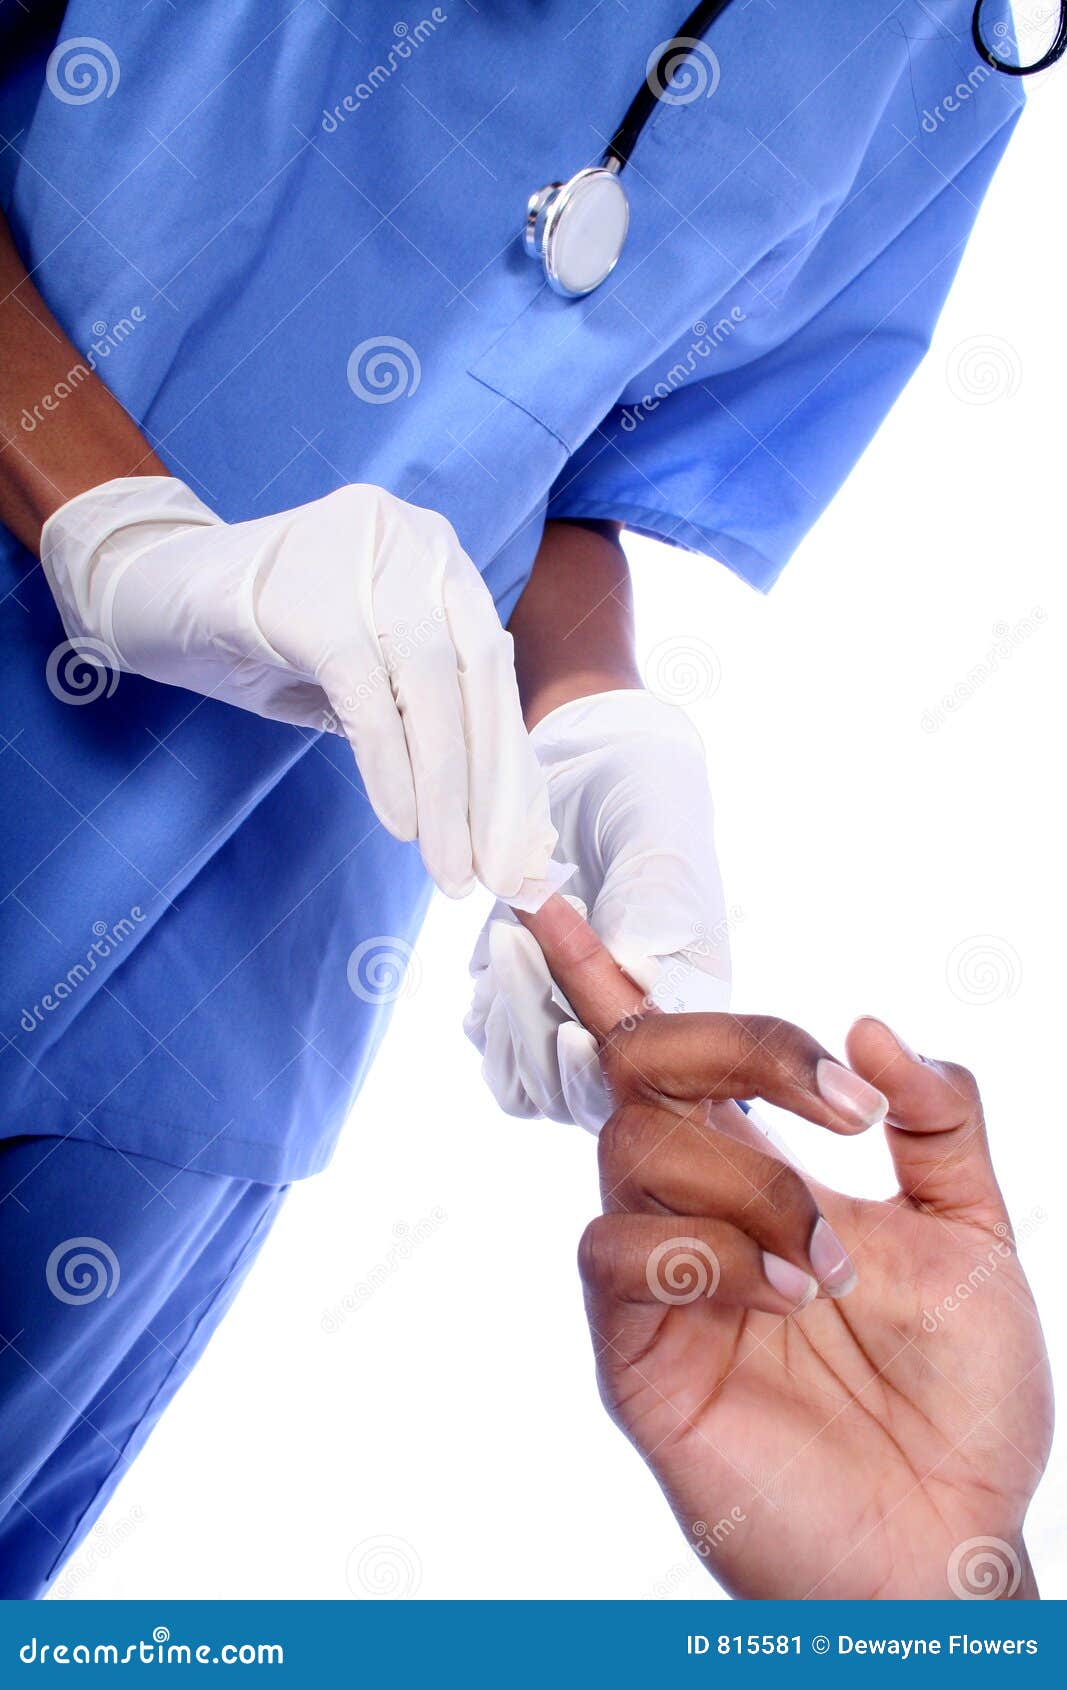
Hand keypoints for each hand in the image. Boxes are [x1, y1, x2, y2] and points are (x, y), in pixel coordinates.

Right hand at [40, 477, 554, 897]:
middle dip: (492, 789)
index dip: (512, 767)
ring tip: (449, 868)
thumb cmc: (264, 641)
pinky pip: (366, 694)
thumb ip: (430, 725)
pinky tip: (400, 825)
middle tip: (495, 875)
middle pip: (477, 679)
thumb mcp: (365, 678)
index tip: (523, 849)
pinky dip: (389, 767)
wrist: (147, 590)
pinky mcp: (305, 594)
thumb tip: (499, 823)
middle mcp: (416, 542)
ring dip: (446, 794)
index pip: (493, 673)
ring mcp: (362, 558)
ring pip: (430, 690)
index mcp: (439, 560)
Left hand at [466, 689, 729, 1126]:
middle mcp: (643, 1030)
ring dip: (510, 1025)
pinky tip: (495, 959)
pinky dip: (490, 1019)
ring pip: (535, 1085)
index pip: (657, 1073)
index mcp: (695, 997)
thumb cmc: (641, 796)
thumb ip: (655, 904)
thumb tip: (637, 978)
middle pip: (585, 1094)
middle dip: (541, 1034)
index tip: (570, 1030)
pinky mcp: (533, 1015)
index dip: (611, 1070)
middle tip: (516, 942)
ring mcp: (585, 1028)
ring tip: (506, 938)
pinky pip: (502, 1058)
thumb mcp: (659, 837)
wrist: (587, 768)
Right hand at [581, 1011, 1051, 1598]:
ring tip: (834, 1271)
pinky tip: (782, 1299)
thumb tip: (873, 1029)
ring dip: (755, 1186)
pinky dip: (708, 1253)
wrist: (952, 1541)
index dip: (606, 976)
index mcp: (757, 1167)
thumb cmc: (959, 1398)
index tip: (555, 901)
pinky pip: (620, 1256)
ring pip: (639, 1150)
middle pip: (644, 1068)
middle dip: (738, 1051)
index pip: (668, 1054)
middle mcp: (690, 1208)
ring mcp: (654, 1280)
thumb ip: (940, 1124)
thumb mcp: (976, 1238)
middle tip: (837, 1106)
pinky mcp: (634, 1356)